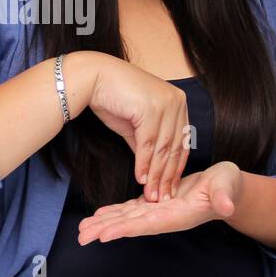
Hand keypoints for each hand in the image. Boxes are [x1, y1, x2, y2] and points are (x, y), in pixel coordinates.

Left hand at [77, 161, 243, 244]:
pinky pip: (130, 210)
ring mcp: (158, 211)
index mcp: (178, 215)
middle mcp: (164, 217)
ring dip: (105, 223)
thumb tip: (227, 207)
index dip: (125, 229)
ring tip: (83, 229)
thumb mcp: (227, 188)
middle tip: (82, 236)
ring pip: (127, 219)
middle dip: (106, 230)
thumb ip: (224, 198)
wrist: (225, 186)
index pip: (148, 224)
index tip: (105, 235)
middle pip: (130, 225)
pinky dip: (114, 212)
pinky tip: (99, 215)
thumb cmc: (226, 186)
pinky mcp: (155, 203)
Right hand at [84, 55, 190, 203]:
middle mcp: (177, 101)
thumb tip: (152, 168)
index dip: (176, 168)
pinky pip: (148, 143)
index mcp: (178, 102)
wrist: (93, 78)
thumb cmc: (113, 97)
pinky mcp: (150, 108)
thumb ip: (148, 143)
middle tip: (162, 198)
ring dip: (156, 175)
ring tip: (151, 194)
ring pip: (163, 148)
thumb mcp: (136, 124)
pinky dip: (144, 163)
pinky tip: (140, 178)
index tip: (170, 188)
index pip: (182, 142)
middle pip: (175, 147)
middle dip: (167, 176)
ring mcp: (165, 103)